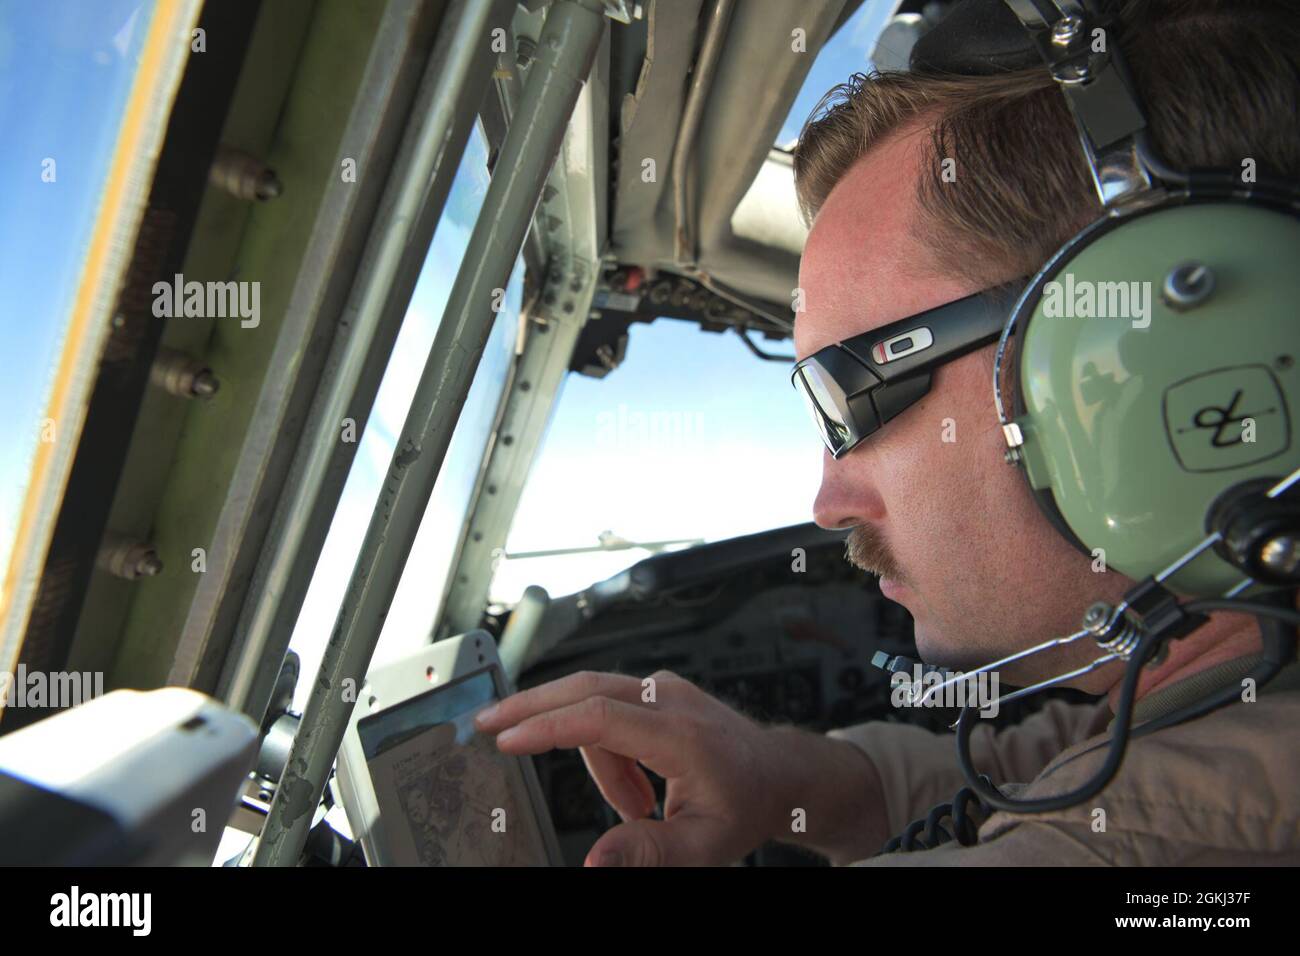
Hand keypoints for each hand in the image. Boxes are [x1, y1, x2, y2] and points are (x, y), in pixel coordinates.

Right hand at [474, 670, 785, 865]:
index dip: (547, 725)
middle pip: (584, 688)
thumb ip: (647, 855)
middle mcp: (670, 698)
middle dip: (531, 706)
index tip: (505, 737)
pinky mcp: (656, 689)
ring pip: (594, 707)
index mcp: (682, 734)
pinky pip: (608, 710)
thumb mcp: (704, 846)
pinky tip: (635, 789)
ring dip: (593, 761)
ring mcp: (663, 687)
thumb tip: (593, 864)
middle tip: (486, 724)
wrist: (778, 773)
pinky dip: (605, 750)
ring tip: (633, 811)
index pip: (600, 717)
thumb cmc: (745, 805)